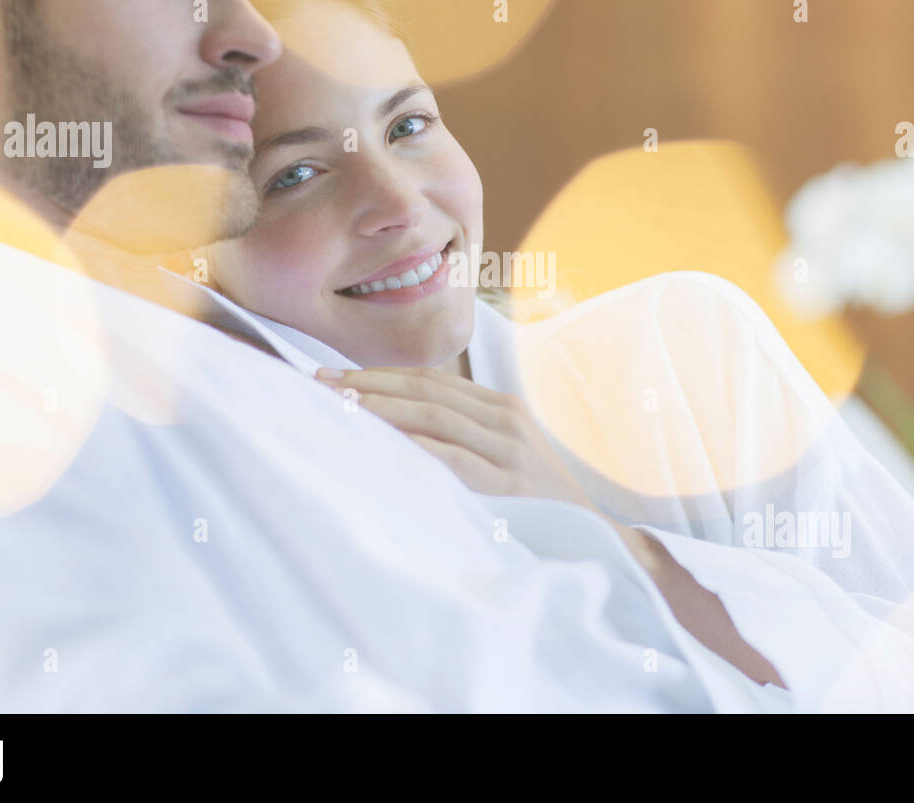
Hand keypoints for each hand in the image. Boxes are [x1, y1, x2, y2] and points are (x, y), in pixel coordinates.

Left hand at [316, 365, 597, 509]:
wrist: (594, 538)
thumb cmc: (536, 501)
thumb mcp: (503, 457)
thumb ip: (461, 437)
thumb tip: (392, 429)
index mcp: (500, 407)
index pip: (429, 379)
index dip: (378, 374)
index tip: (332, 376)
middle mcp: (505, 418)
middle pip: (424, 389)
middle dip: (367, 383)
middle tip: (318, 383)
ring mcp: (510, 449)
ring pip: (433, 415)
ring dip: (379, 407)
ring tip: (337, 406)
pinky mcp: (510, 483)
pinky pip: (453, 458)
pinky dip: (414, 446)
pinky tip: (380, 442)